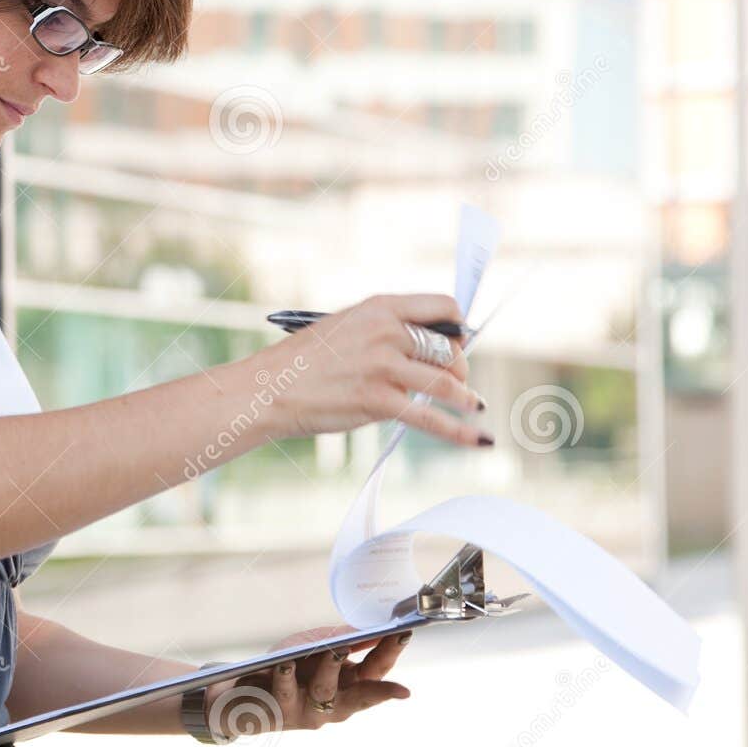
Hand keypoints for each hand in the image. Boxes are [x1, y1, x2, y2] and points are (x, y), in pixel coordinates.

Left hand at [200, 625, 412, 740]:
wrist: (241, 692)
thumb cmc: (285, 667)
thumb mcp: (314, 649)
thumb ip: (339, 641)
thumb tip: (368, 627)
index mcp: (347, 687)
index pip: (375, 671)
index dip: (390, 652)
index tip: (405, 633)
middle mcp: (334, 706)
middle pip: (363, 693)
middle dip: (381, 681)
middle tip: (397, 672)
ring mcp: (309, 713)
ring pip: (326, 692)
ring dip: (330, 668)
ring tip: (333, 649)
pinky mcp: (282, 714)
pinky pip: (286, 693)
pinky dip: (286, 677)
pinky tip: (285, 664)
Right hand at [247, 293, 490, 446]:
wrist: (269, 389)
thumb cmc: (303, 362)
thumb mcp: (346, 328)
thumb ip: (383, 332)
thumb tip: (425, 349)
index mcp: (379, 308)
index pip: (443, 307)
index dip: (459, 326)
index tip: (460, 342)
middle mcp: (386, 332)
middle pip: (449, 348)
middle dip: (460, 367)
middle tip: (459, 382)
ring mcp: (383, 366)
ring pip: (446, 383)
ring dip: (465, 397)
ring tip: (472, 405)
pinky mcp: (378, 401)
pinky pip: (431, 418)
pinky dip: (460, 431)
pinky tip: (478, 439)